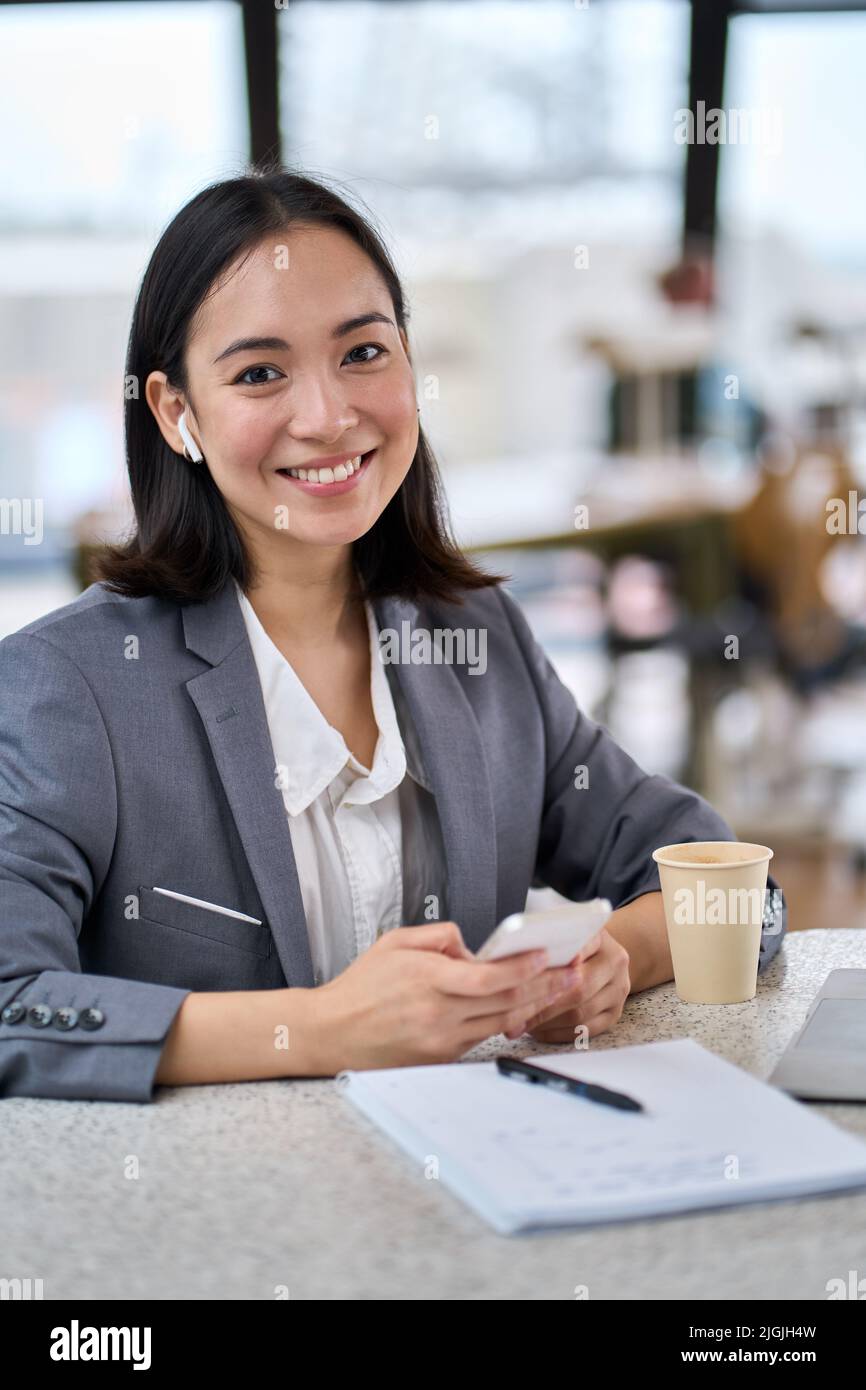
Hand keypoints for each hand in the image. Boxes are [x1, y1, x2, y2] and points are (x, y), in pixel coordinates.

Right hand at [312, 921, 580, 1071]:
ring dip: (534, 1006)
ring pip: (500, 1022)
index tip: (548, 956)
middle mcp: (439, 1013)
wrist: (329, 1033)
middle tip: (573, 975)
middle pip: (505, 1001)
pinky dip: (505, 1022)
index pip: (490, 977)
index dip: (525, 968)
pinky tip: (524, 1009)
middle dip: (545, 987)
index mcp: (428, 979)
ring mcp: (441, 1040)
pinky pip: (481, 1037)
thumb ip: (438, 936)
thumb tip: (472, 946)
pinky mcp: (439, 1058)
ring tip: (561, 991)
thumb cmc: (361, 985)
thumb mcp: (394, 942)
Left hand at [521, 927, 629, 1042]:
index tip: (534, 974)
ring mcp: (618, 990)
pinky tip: (537, 1031)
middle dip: (545, 1003)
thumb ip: (545, 942)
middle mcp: (615, 962)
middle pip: (580, 987)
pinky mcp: (613, 1014)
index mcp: (600, 938)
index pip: (579, 949)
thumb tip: (516, 960)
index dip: (559, 963)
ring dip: (548, 1022)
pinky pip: (584, 1031)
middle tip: (515, 1010)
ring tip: (521, 1022)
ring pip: (581, 1013)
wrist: (597, 956)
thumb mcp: (559, 934)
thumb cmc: (567, 945)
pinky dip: (557, 1034)